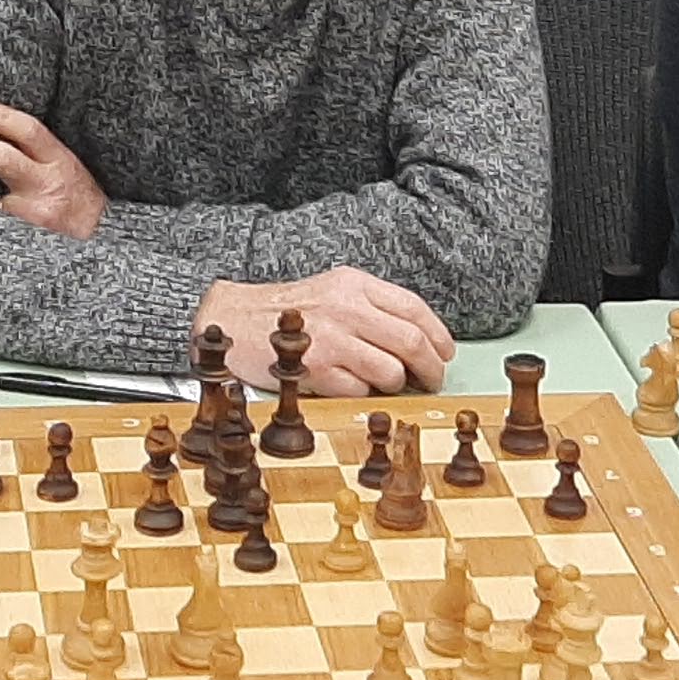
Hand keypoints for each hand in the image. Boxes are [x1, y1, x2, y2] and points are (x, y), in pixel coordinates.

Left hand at [0, 102, 107, 236]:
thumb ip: (35, 149)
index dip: (2, 118)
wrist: (100, 237)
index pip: (30, 132)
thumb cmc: (79, 196)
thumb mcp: (66, 164)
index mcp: (59, 161)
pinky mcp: (22, 239)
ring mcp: (32, 215)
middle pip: (4, 160)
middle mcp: (46, 185)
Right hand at [196, 269, 454, 396]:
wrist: (232, 319)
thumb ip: (373, 307)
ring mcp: (330, 339)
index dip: (439, 335)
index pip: (414, 308)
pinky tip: (350, 386)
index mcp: (354, 283)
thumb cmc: (289, 311)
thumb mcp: (333, 290)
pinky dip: (362, 395)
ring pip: (390, 372)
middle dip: (431, 368)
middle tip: (432, 380)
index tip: (446, 353)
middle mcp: (345, 307)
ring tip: (387, 385)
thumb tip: (420, 341)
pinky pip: (359, 392)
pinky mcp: (315, 370)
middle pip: (411, 342)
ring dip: (396, 385)